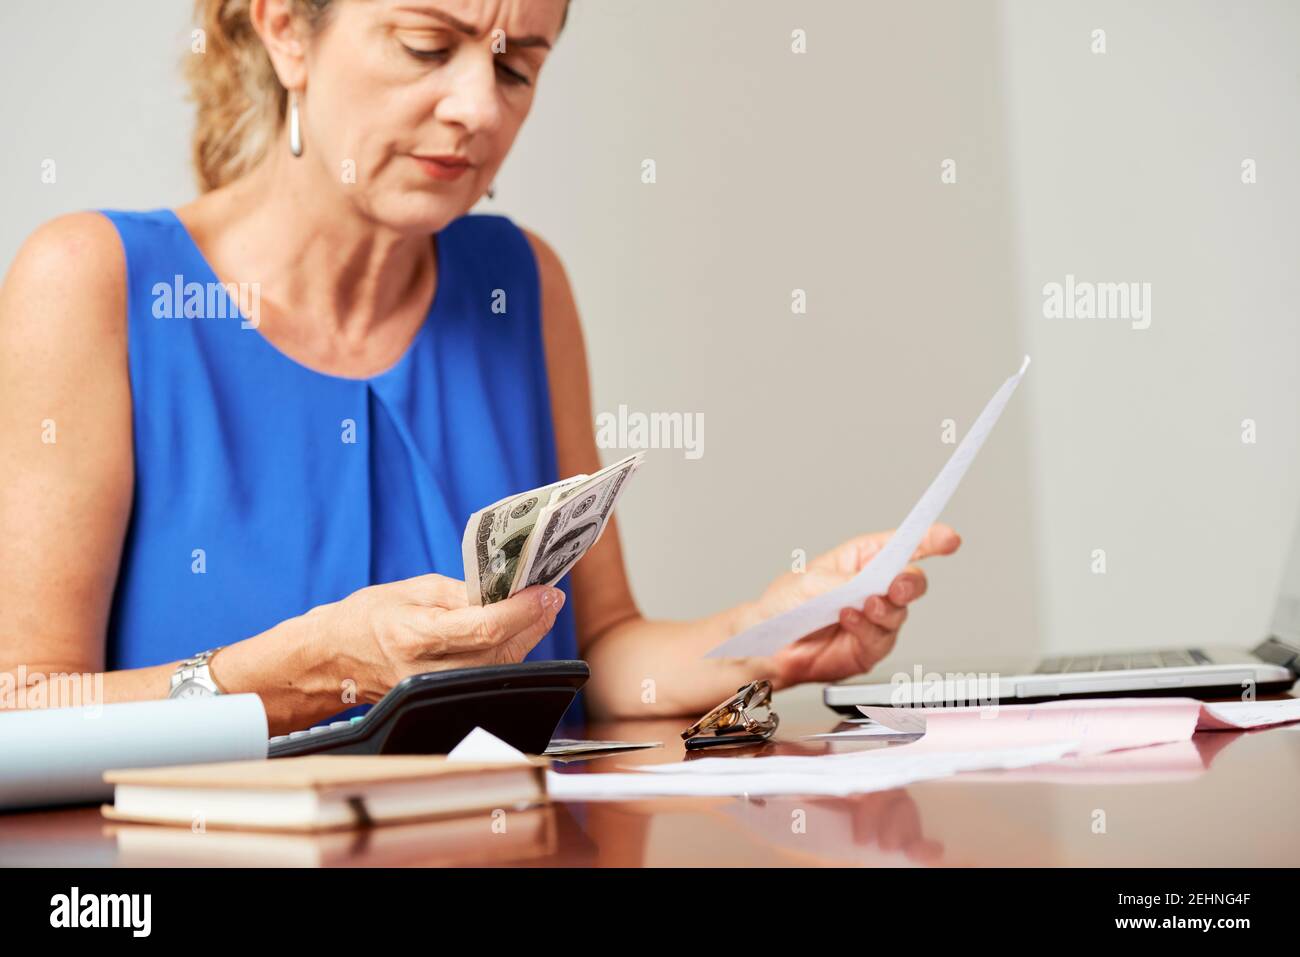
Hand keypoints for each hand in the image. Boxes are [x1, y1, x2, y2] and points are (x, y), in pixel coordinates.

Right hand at [320, 573, 565, 703]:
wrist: (336, 660)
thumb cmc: (371, 616)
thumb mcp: (414, 590)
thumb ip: (462, 592)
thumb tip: (508, 590)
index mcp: (416, 636)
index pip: (485, 627)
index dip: (522, 610)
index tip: (546, 591)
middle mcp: (429, 671)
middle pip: (501, 649)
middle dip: (533, 620)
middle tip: (551, 595)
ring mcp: (437, 691)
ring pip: (501, 665)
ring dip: (527, 635)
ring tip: (539, 607)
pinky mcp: (445, 699)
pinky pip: (490, 674)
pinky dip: (509, 650)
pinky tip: (518, 629)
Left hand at [753, 524, 959, 687]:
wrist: (769, 647)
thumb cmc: (785, 605)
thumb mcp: (812, 582)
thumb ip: (847, 584)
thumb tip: (873, 587)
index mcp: (862, 560)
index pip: (902, 545)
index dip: (928, 539)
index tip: (949, 538)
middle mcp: (874, 588)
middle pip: (911, 581)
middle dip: (909, 582)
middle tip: (896, 585)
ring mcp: (876, 619)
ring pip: (899, 611)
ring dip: (882, 608)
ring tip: (859, 606)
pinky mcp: (870, 647)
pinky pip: (881, 638)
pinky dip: (866, 628)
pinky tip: (849, 621)